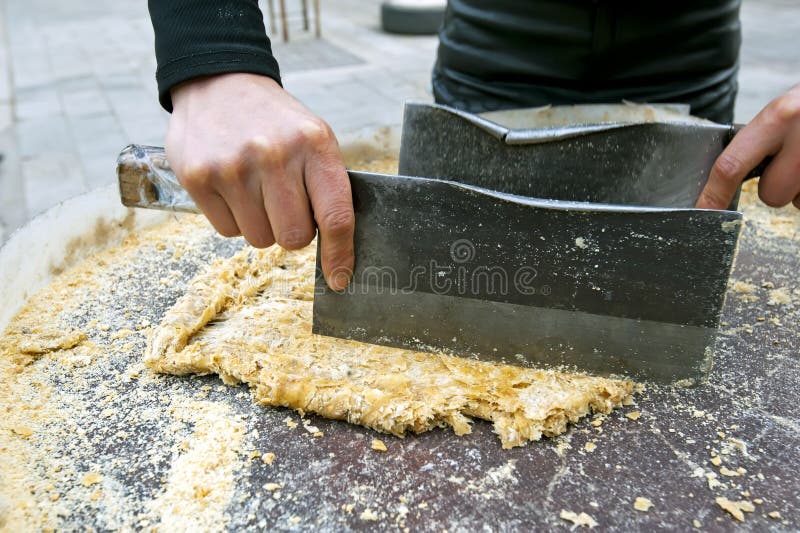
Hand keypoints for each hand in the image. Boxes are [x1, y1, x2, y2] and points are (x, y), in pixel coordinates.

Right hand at [166, 73, 353, 289]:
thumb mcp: (314, 138)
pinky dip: (233, 218)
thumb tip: (341, 249)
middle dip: (293, 231)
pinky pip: (227, 232)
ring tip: (256, 188)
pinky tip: (232, 187)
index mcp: (314, 145)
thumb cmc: (276, 122)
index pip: (335, 216)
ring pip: (260, 240)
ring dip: (261, 224)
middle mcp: (274, 155)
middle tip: (285, 203)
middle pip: (295, 238)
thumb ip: (328, 187)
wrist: (219, 83)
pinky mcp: (198, 178)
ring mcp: (233, 168)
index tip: (341, 278)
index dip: (340, 254)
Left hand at [697, 83, 799, 210]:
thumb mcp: (784, 110)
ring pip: (797, 201)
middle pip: (770, 195)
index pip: (731, 166)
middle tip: (791, 162)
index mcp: (778, 117)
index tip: (703, 212)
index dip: (713, 195)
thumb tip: (724, 177)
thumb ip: (759, 139)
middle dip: (777, 187)